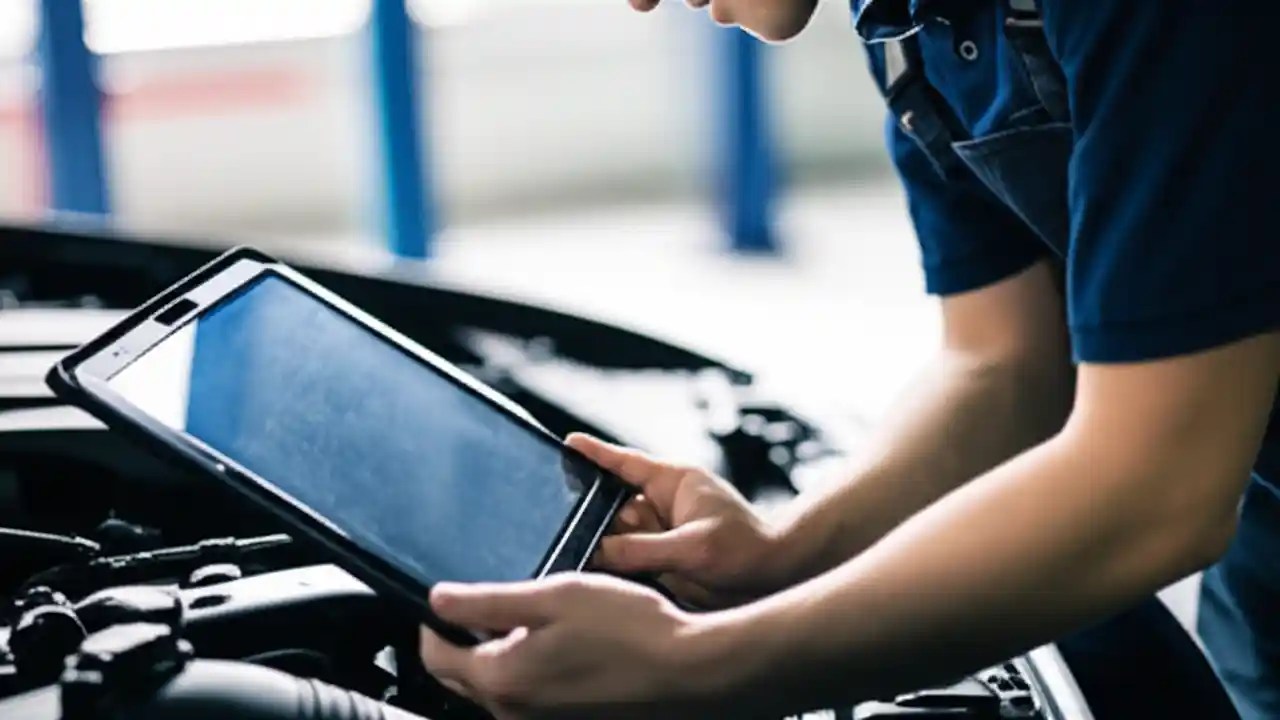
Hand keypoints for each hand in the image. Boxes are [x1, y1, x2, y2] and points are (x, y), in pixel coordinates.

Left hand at [419, 573, 738, 719]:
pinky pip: (530, 700)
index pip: (436, 658)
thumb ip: (487, 601)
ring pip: (498, 691)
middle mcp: (515, 712)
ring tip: (523, 621)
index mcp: (501, 679)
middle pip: (464, 679)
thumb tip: (437, 599)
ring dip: (498, 659)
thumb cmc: (626, 628)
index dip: (431, 626)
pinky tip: (557, 647)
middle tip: (479, 608)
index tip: (442, 601)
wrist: (688, 669)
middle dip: (461, 645)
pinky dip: (529, 674)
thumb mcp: (553, 595)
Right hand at [570, 434, 789, 608]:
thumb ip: (642, 550)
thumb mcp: (693, 548)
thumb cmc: (747, 550)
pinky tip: (600, 572)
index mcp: (674, 482)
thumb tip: (596, 550)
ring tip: (584, 551)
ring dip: (603, 543)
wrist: (776, 580)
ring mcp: (662, 532)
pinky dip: (615, 564)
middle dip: (592, 513)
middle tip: (564, 521)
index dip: (596, 454)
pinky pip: (628, 558)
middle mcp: (663, 505)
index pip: (626, 463)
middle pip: (613, 504)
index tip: (567, 444)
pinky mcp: (663, 560)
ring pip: (617, 534)